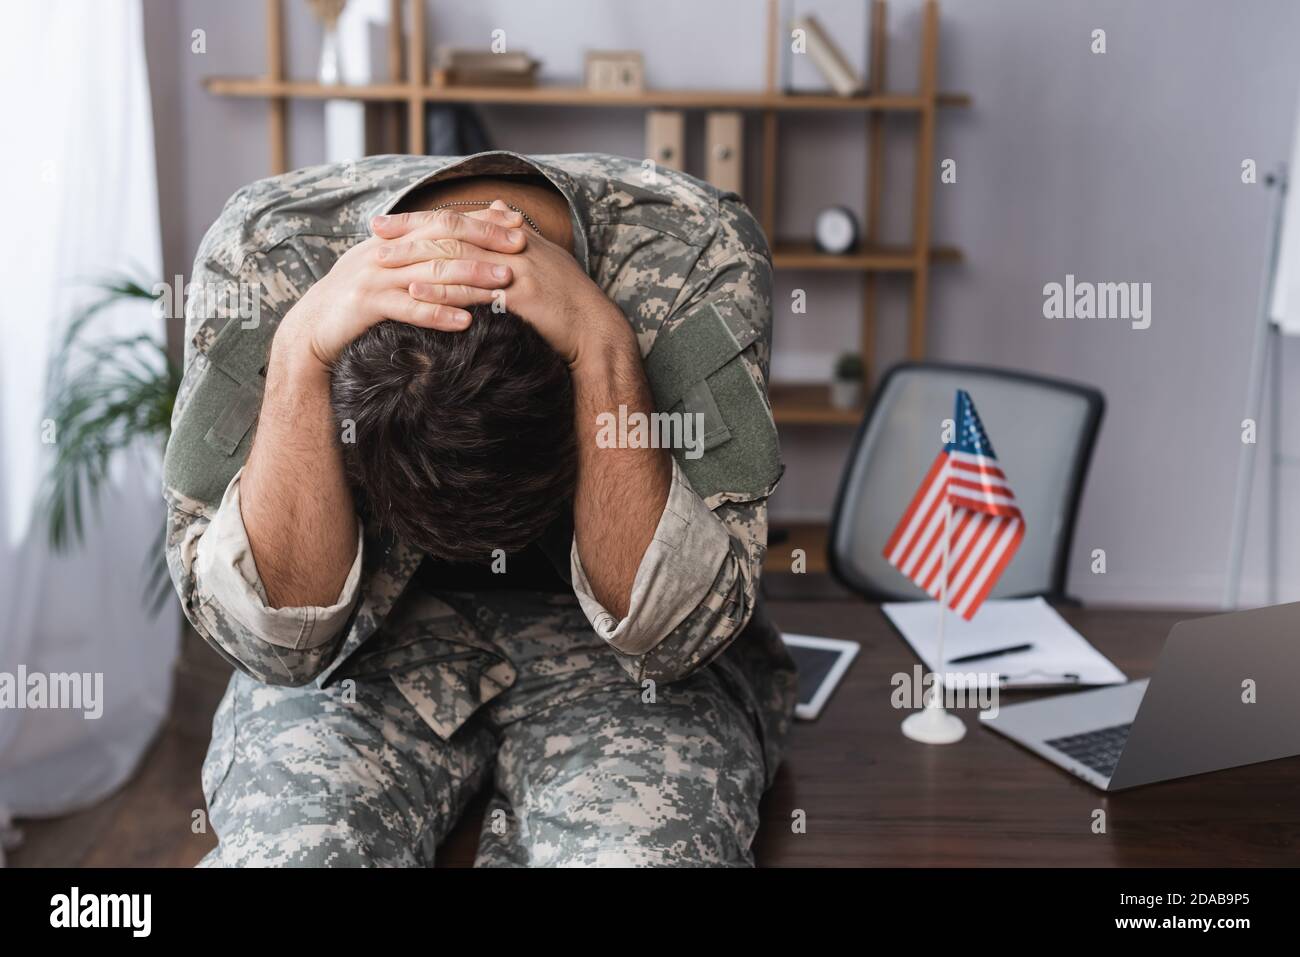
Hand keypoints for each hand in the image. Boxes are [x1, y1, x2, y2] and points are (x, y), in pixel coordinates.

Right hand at [283, 205, 525, 369]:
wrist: (311, 328)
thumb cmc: (357, 302)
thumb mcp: (388, 271)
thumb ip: (420, 256)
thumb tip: (461, 248)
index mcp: (393, 239)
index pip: (444, 222)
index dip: (481, 223)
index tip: (517, 227)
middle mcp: (384, 252)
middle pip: (441, 241)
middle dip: (484, 244)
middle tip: (520, 251)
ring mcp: (374, 277)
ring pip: (430, 274)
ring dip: (470, 278)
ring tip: (503, 284)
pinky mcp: (365, 306)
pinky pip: (408, 309)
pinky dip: (438, 315)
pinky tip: (465, 321)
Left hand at [373, 200, 629, 367]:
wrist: (596, 330)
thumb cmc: (569, 298)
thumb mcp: (545, 254)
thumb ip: (516, 231)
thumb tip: (499, 205)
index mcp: (514, 234)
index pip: (459, 218)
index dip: (421, 218)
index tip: (389, 221)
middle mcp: (513, 245)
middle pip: (452, 231)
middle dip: (410, 232)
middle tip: (374, 235)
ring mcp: (517, 269)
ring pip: (456, 257)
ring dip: (416, 259)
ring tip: (382, 264)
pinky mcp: (520, 296)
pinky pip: (472, 291)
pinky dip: (441, 290)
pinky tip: (415, 292)